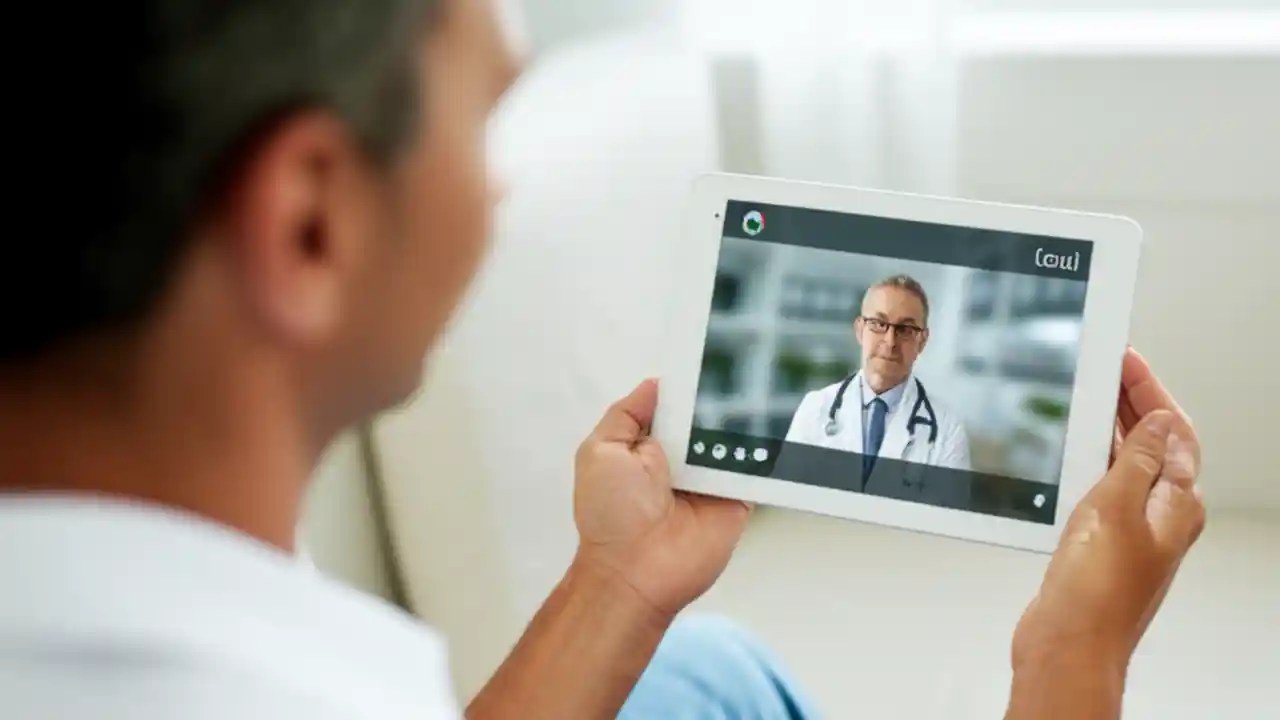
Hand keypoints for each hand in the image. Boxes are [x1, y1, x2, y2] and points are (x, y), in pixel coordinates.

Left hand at [572, 379, 750, 619]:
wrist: (636, 571)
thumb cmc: (612, 510)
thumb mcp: (601, 452)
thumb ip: (626, 415)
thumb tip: (658, 383)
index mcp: (650, 446)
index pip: (677, 407)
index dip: (691, 385)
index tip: (715, 358)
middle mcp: (684, 460)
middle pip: (710, 419)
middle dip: (724, 397)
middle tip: (751, 365)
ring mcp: (713, 479)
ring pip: (737, 440)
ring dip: (750, 419)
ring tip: (772, 385)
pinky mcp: (738, 499)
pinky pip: (757, 470)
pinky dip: (770, 452)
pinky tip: (785, 425)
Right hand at [1012, 349, 1205, 674]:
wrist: (1068, 641)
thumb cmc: (1097, 590)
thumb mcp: (1117, 504)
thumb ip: (1137, 458)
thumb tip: (1157, 420)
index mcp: (1177, 503)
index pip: (1174, 431)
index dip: (1151, 390)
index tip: (1127, 360)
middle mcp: (1160, 516)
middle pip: (1153, 445)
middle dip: (1132, 403)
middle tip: (1107, 369)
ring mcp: (1131, 531)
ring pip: (1126, 465)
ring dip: (1108, 431)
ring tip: (1087, 399)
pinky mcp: (1101, 544)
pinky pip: (1103, 488)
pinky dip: (1088, 462)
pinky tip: (1068, 455)